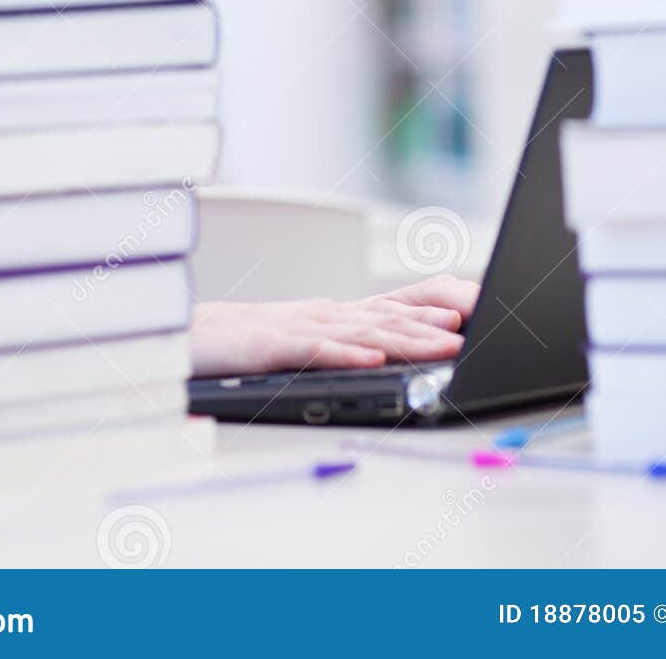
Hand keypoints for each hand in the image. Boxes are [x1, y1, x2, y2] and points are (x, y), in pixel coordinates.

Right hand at [190, 275, 478, 378]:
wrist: (187, 336)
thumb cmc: (243, 344)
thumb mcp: (302, 343)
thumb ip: (341, 345)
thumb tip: (385, 357)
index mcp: (333, 315)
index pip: (393, 308)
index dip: (434, 309)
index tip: (476, 312)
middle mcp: (323, 314)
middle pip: (389, 317)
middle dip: (436, 323)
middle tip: (478, 327)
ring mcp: (299, 326)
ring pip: (363, 330)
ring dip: (408, 337)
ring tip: (446, 342)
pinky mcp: (272, 344)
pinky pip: (315, 350)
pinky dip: (346, 352)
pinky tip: (373, 358)